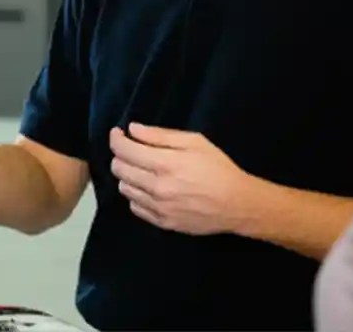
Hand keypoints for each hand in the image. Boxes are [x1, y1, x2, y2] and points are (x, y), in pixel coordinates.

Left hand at [109, 123, 253, 235]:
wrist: (237, 204)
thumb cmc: (218, 168)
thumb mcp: (195, 142)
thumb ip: (160, 135)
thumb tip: (133, 130)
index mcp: (165, 164)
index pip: (124, 150)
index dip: (116, 139)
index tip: (118, 133)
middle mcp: (157, 187)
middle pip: (119, 169)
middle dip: (120, 155)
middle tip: (131, 150)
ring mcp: (158, 208)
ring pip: (124, 189)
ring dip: (127, 175)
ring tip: (141, 169)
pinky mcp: (162, 223)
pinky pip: (135, 207)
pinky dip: (136, 195)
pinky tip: (149, 188)